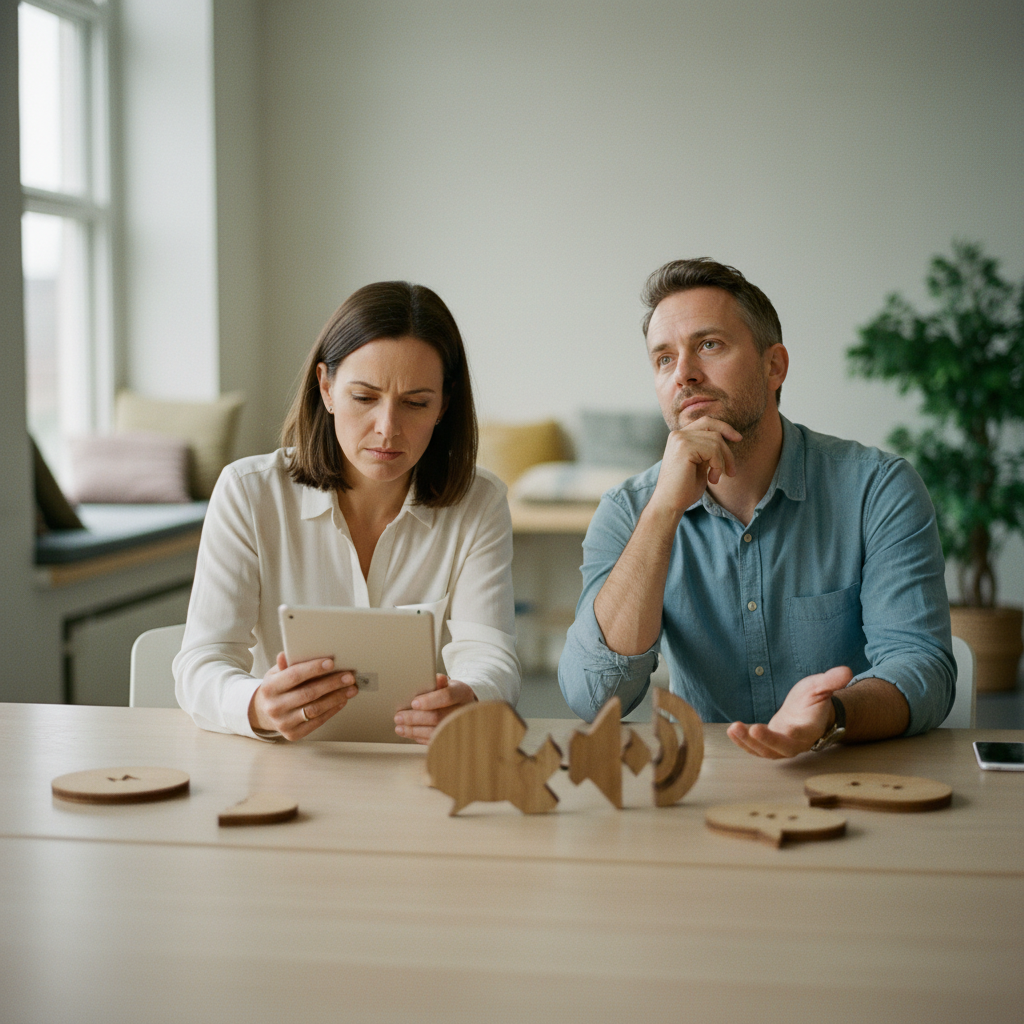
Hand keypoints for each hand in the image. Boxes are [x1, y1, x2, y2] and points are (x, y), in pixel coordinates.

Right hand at [248, 653, 358, 740]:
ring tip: (351, 689)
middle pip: (308, 693)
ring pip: (315, 709)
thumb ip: (285, 665)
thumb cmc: (275, 689)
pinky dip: (332, 710)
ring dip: (336, 698)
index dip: (313, 669)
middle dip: (332, 683)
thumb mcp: (275, 674)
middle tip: (349, 676)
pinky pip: (317, 721)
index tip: (331, 663)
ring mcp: (283, 723)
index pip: (294, 676)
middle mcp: (274, 707)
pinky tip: (342, 700)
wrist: (264, 713)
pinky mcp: (293, 734)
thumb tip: (286, 653)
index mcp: (268, 688)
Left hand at [393, 674, 476, 744]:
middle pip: (438, 717)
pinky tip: (408, 732)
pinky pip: (433, 740)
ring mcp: (458, 726)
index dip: (430, 700)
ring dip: (413, 730)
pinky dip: (418, 737)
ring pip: (434, 732)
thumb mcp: (446, 683)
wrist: (461, 705)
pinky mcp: (451, 738)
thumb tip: (435, 679)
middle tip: (399, 716)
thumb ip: (438, 682)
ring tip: (399, 727)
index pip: (447, 696)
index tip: (413, 703)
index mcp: (462, 693)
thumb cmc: (449, 692)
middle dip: (415, 718)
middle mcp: (463, 711)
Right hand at [650, 415, 742, 514]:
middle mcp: (678, 434)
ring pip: (716, 441)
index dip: (724, 427)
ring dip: (722, 462)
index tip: (738, 438)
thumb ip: (707, 449)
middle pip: (714, 430)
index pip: (706, 422)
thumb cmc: (685, 488)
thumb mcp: (699, 464)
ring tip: (716, 478)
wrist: (670, 504)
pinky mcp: (684, 447)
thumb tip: (727, 437)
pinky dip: (718, 466)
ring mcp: (680, 439)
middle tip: (732, 471)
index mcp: (679, 437)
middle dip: (727, 450)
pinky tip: (712, 479)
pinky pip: (713, 450)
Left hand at [727, 666, 853, 758]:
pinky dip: (743, 743)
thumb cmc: (813, 699)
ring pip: (766, 752)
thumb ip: (831, 681)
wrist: (807, 711)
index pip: (802, 734)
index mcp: (811, 728)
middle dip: (766, 741)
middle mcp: (797, 741)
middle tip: (752, 730)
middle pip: (782, 748)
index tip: (782, 728)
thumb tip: (847, 671)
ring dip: (749, 743)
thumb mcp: (821, 686)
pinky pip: (756, 749)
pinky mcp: (769, 745)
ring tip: (733, 728)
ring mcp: (782, 746)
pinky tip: (732, 731)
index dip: (792, 734)